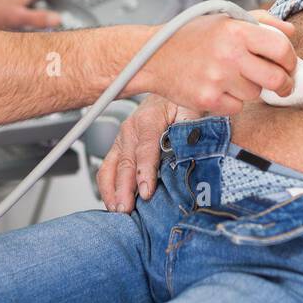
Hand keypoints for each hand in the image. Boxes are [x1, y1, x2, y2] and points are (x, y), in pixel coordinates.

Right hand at [96, 94, 196, 211]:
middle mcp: (130, 130)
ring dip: (111, 191)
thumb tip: (195, 145)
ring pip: (110, 168)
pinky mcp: (118, 149)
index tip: (146, 192)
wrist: (167, 92)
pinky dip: (107, 187)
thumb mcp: (191, 110)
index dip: (144, 172)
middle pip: (125, 163)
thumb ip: (192, 127)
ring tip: (117, 210)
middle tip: (125, 209)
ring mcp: (121, 140)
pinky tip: (113, 202)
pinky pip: (107, 169)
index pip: (145, 149)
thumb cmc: (179, 103)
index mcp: (149, 119)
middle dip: (123, 188)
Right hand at [131, 10, 296, 114]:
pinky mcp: (208, 99)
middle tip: (281, 85)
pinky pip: (237, 108)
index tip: (288, 65)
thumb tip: (290, 32)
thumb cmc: (191, 36)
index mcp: (236, 30)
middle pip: (276, 79)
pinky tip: (220, 89)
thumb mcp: (225, 19)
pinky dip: (232, 102)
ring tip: (234, 78)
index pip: (281, 48)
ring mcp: (218, 78)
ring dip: (250, 90)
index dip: (290, 60)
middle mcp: (229, 54)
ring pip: (255, 95)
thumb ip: (261, 21)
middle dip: (283, 84)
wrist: (154, 56)